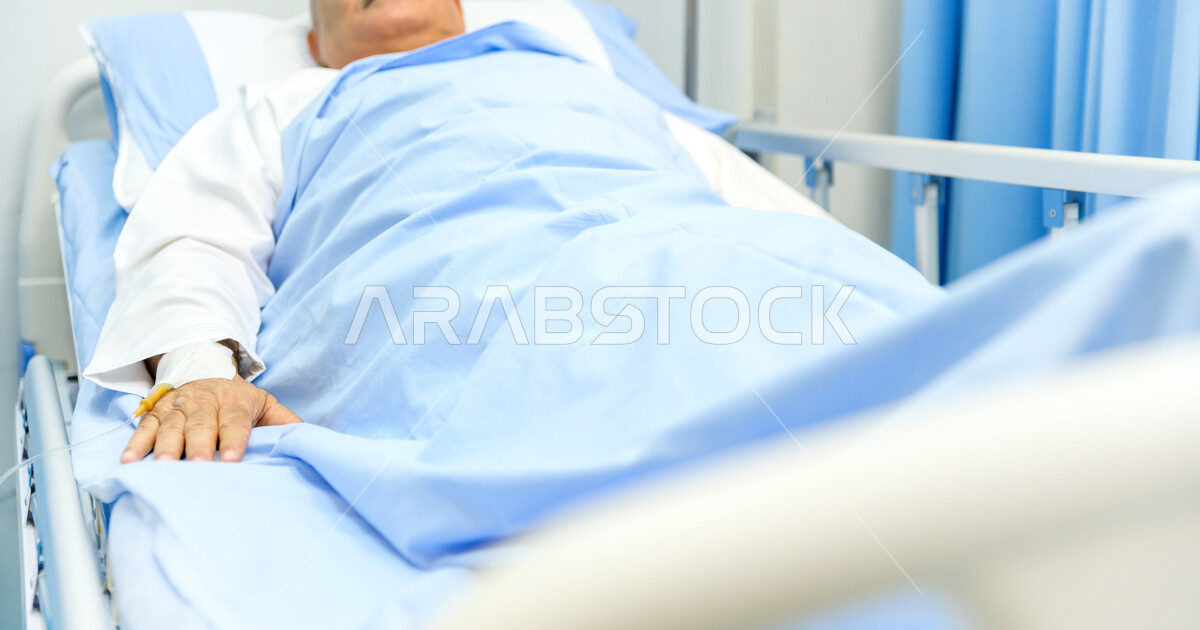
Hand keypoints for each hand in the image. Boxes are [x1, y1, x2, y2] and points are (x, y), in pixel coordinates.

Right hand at [121, 376, 301, 463]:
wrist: (205, 371)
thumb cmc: (239, 401)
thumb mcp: (265, 405)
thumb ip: (285, 423)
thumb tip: (307, 440)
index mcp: (234, 400)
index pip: (234, 421)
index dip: (234, 439)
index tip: (231, 460)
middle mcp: (203, 401)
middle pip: (200, 424)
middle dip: (198, 445)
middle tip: (197, 466)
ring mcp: (177, 406)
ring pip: (170, 426)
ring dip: (165, 446)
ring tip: (163, 467)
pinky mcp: (155, 412)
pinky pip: (143, 428)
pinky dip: (135, 444)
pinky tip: (129, 462)